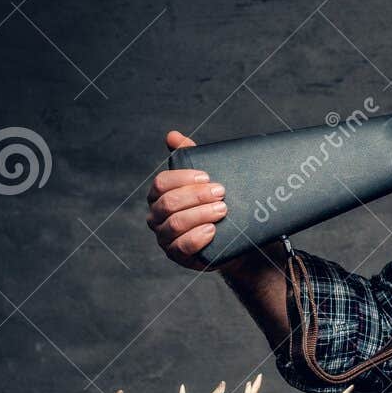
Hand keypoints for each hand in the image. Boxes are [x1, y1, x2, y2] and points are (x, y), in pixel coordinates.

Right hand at [147, 131, 227, 269]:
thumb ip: (189, 156)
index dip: (183, 178)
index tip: (207, 176)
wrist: (234, 237)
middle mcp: (157, 217)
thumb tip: (172, 136)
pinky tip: (212, 230)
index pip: (161, 183)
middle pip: (168, 203)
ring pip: (175, 224)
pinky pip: (181, 247)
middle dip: (196, 196)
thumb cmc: (214, 202)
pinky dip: (197, 237)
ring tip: (222, 210)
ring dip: (200, 214)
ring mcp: (165, 238)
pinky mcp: (179, 256)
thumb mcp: (204, 179)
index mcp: (159, 196)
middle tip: (222, 193)